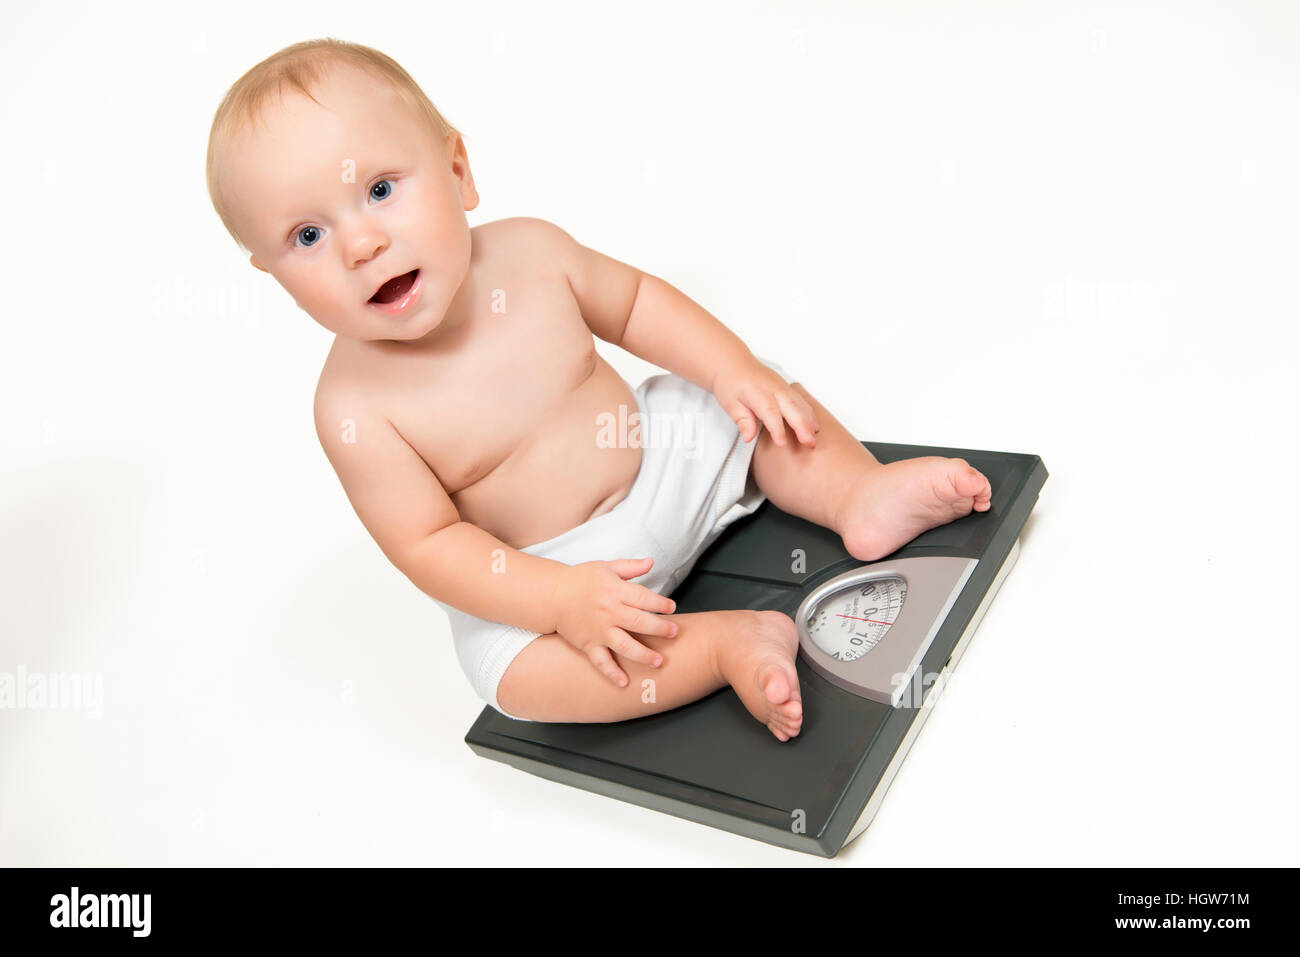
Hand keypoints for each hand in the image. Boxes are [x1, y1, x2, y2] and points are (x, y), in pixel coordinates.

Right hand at [552, 558, 678, 685]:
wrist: (552, 595)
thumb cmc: (581, 579)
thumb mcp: (606, 567)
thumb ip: (630, 567)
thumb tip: (651, 561)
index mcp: (615, 591)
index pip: (643, 598)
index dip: (660, 604)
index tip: (672, 608)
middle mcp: (608, 611)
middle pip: (638, 622)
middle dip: (659, 629)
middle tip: (674, 633)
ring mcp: (598, 630)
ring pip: (624, 645)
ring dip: (643, 655)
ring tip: (658, 662)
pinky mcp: (588, 644)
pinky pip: (601, 661)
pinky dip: (611, 673)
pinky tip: (624, 683)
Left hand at [712, 359, 819, 447]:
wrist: (733, 362)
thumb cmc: (731, 383)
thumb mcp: (730, 404)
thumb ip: (742, 420)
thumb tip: (748, 437)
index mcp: (758, 393)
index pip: (770, 413)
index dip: (777, 429)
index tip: (782, 443)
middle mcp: (774, 389)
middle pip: (792, 408)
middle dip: (802, 426)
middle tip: (809, 443)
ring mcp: (782, 386)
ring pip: (800, 404)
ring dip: (809, 420)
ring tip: (815, 436)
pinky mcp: (786, 387)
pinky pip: (801, 399)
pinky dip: (809, 412)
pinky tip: (814, 424)